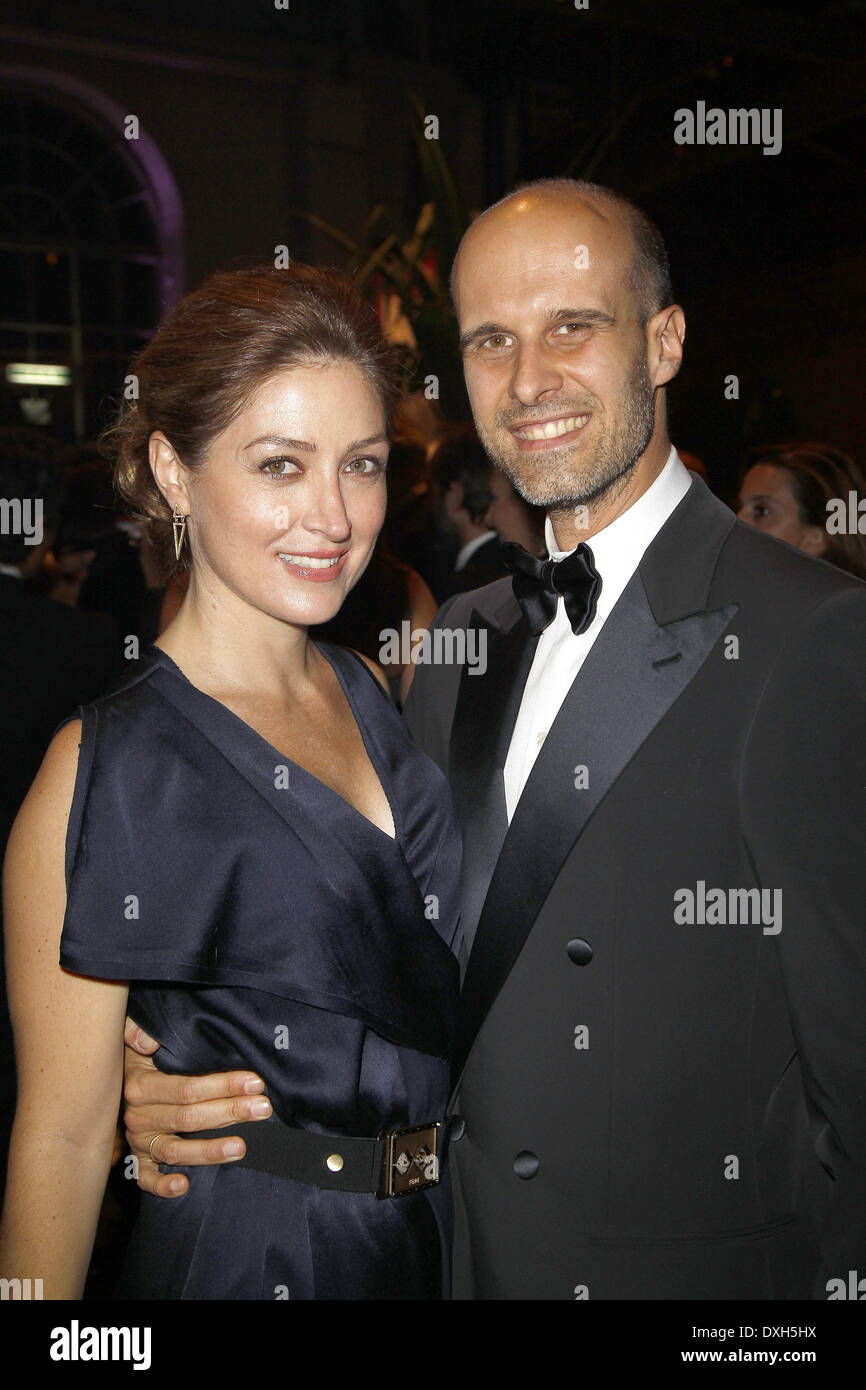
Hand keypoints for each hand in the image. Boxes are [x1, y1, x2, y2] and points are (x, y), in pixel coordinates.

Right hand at [123, 1017, 271, 1197]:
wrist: (106, 1081)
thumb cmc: (136, 1055)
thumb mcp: (131, 1034)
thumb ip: (137, 1032)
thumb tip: (148, 1041)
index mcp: (140, 1086)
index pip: (187, 1089)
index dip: (222, 1085)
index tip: (255, 1082)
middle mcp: (138, 1116)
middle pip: (188, 1118)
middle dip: (229, 1112)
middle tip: (262, 1109)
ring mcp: (139, 1140)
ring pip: (174, 1150)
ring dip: (208, 1151)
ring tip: (241, 1148)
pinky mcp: (138, 1159)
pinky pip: (146, 1178)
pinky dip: (161, 1186)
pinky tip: (183, 1186)